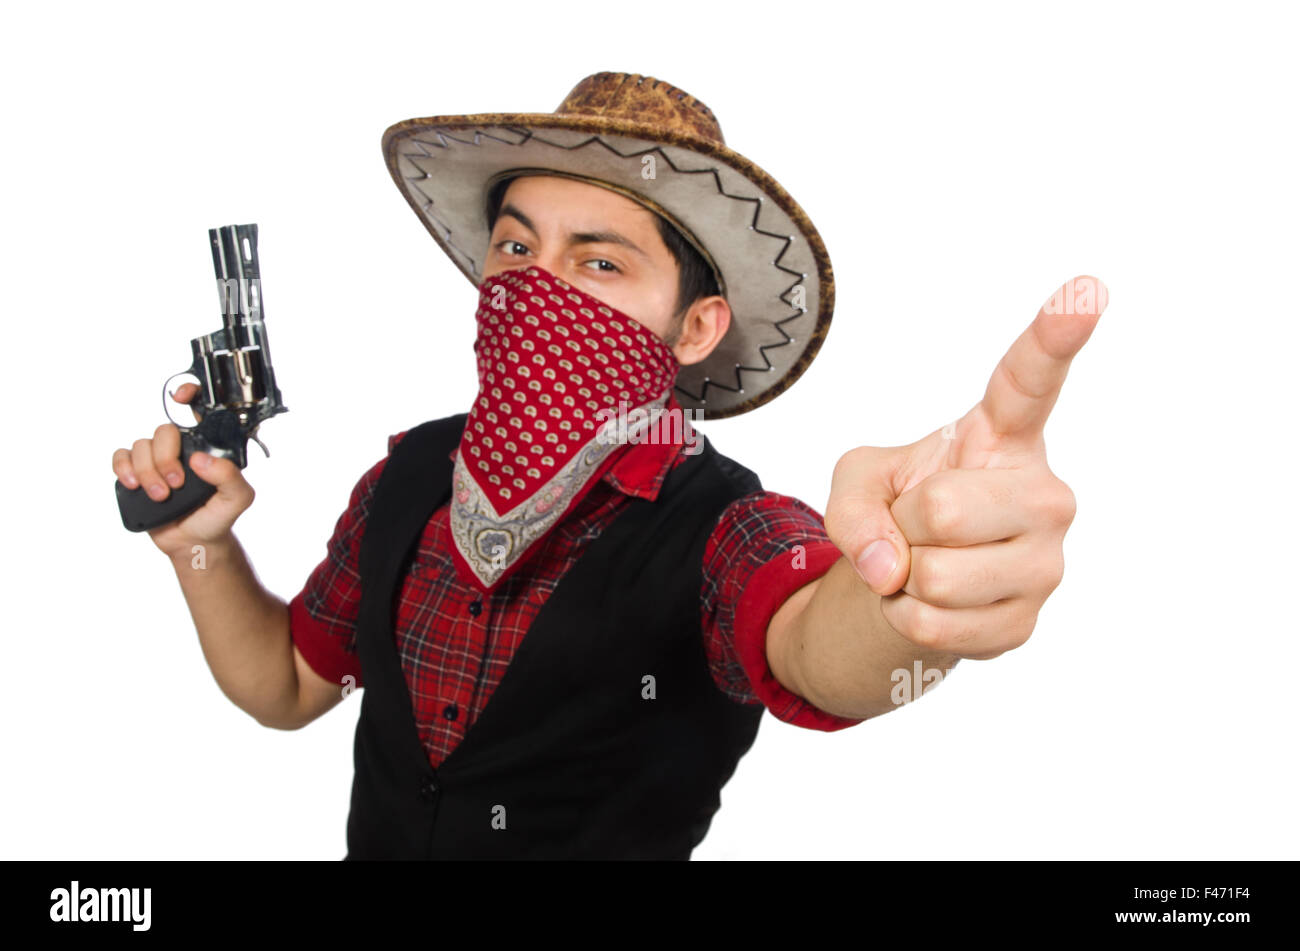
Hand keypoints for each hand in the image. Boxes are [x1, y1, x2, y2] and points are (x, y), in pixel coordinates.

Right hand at [111, 382, 255, 556]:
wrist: (192, 542)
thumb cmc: (216, 517)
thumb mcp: (237, 499)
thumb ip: (230, 477)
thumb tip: (201, 460)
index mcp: (206, 447)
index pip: (197, 410)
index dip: (189, 395)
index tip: (181, 398)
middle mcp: (181, 448)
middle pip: (163, 432)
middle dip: (165, 459)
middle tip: (176, 485)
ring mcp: (157, 459)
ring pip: (140, 445)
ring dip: (147, 472)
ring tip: (161, 496)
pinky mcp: (137, 472)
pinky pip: (120, 456)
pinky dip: (123, 468)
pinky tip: (134, 485)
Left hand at [824, 276, 1106, 659]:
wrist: (912, 582)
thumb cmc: (901, 508)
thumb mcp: (858, 481)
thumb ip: (852, 505)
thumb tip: (891, 568)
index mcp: (1005, 435)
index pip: (1031, 380)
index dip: (1055, 336)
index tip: (1087, 290)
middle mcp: (1044, 492)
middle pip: (945, 511)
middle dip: (903, 527)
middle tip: (918, 528)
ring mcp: (1046, 561)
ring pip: (937, 578)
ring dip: (902, 580)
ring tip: (925, 565)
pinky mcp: (1027, 621)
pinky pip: (934, 626)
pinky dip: (905, 618)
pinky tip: (929, 603)